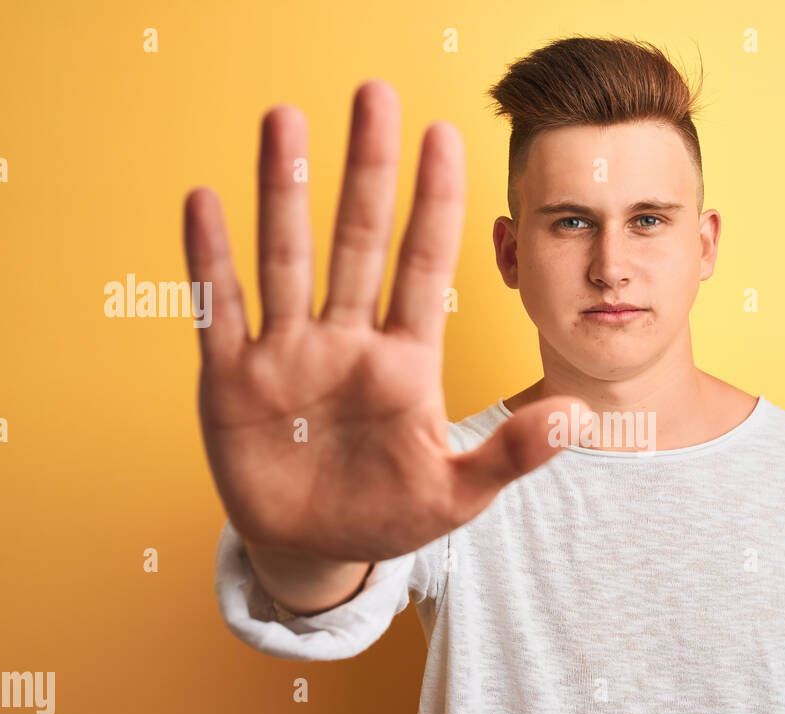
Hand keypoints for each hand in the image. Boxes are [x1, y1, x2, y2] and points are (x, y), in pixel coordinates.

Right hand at [184, 80, 585, 561]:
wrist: (317, 550)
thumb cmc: (391, 516)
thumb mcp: (458, 493)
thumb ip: (511, 453)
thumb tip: (579, 417)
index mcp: (405, 363)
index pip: (423, 267)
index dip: (435, 203)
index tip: (447, 135)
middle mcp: (346, 343)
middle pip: (358, 242)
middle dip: (367, 171)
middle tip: (375, 93)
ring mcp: (287, 356)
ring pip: (285, 259)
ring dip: (283, 192)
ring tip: (284, 119)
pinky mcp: (231, 382)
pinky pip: (219, 311)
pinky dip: (209, 261)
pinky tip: (204, 201)